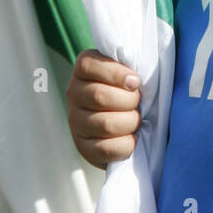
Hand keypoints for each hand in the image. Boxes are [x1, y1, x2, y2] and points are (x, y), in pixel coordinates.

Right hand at [66, 48, 141, 168]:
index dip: (116, 74)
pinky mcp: (82, 146)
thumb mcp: (130, 72)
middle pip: (99, 96)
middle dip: (129, 101)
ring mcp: (76, 121)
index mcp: (84, 69)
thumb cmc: (132, 90)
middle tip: (138, 103)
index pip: (89, 65)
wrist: (127, 122)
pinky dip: (126, 144)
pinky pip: (105, 148)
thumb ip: (132, 64)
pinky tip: (132, 137)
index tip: (136, 82)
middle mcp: (74, 94)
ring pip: (104, 124)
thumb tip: (135, 79)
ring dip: (130, 122)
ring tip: (137, 120)